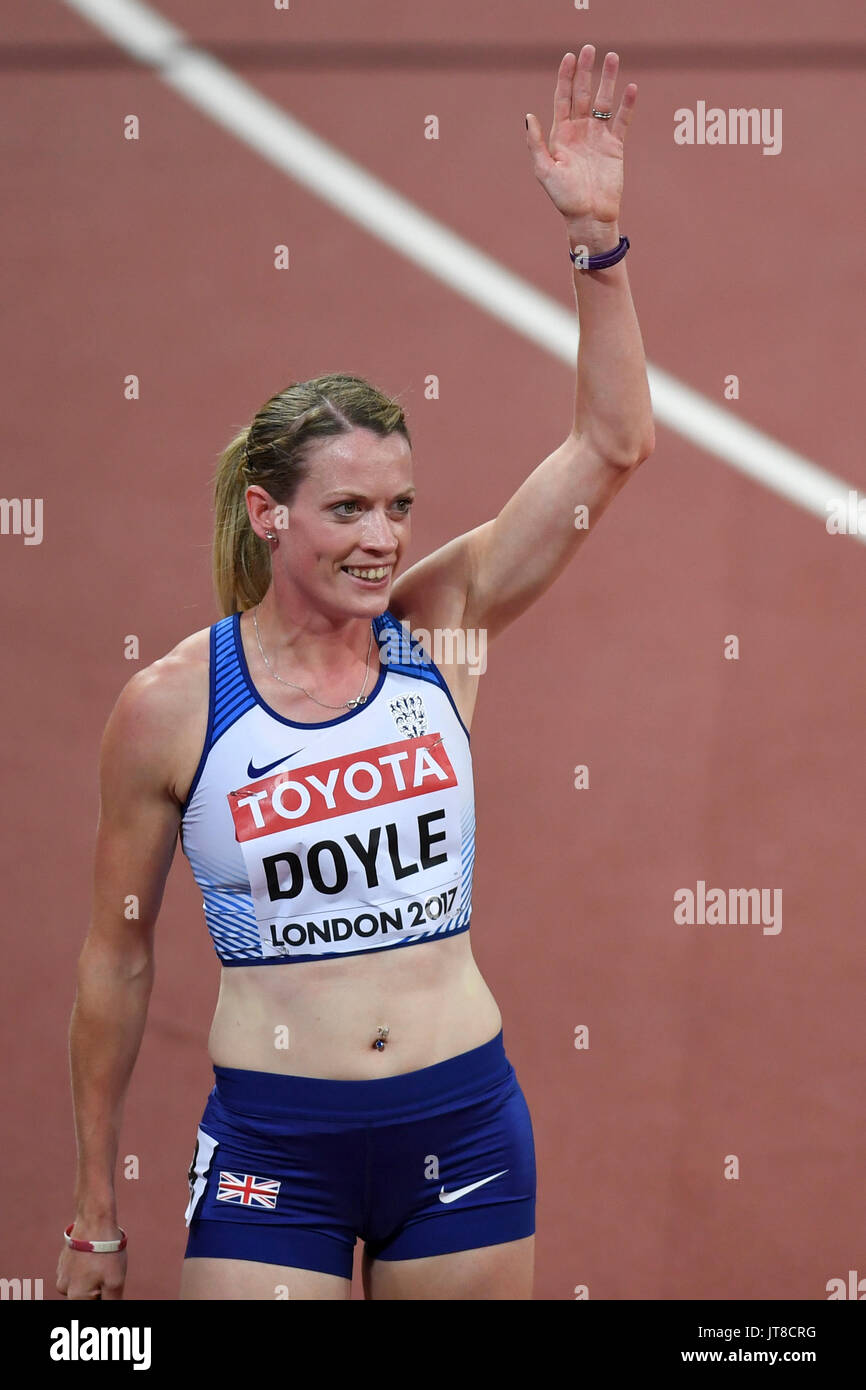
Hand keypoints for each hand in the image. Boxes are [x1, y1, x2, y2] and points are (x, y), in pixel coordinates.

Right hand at [56, 1220, 126, 1299]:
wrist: (94, 1219)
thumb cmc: (106, 1251)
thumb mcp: (115, 1282)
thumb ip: (112, 1303)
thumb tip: (111, 1309)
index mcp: (76, 1297)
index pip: (93, 1307)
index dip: (105, 1296)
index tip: (108, 1282)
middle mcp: (64, 1288)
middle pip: (87, 1297)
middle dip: (100, 1288)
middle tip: (109, 1270)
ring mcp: (62, 1273)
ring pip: (83, 1283)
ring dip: (95, 1277)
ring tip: (105, 1260)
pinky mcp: (64, 1260)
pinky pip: (79, 1271)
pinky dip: (88, 1267)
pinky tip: (97, 1254)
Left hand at [525, 46, 636, 227]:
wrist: (589, 216)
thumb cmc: (564, 198)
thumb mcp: (544, 171)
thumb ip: (536, 143)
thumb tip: (529, 116)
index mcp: (561, 135)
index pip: (563, 98)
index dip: (565, 78)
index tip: (568, 57)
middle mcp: (580, 132)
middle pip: (583, 94)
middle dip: (585, 71)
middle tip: (589, 49)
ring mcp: (598, 137)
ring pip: (603, 102)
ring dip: (608, 80)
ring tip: (612, 57)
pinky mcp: (615, 146)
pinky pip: (621, 120)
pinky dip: (626, 104)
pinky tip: (630, 88)